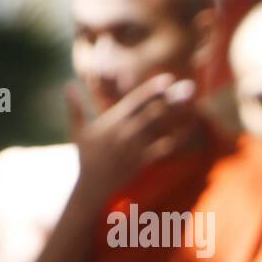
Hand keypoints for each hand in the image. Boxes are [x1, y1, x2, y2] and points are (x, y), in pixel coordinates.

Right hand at [67, 73, 199, 196]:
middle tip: (189, 86)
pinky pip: (163, 149)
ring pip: (161, 128)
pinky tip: (191, 131)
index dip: (152, 89)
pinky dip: (177, 139)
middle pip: (153, 111)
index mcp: (112, 120)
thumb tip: (67, 85)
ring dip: (178, 115)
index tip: (167, 79)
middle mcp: (126, 131)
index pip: (135, 100)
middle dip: (172, 98)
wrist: (92, 183)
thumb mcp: (77, 129)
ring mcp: (136, 146)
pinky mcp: (143, 160)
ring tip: (195, 104)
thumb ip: (75, 107)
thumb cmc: (85, 155)